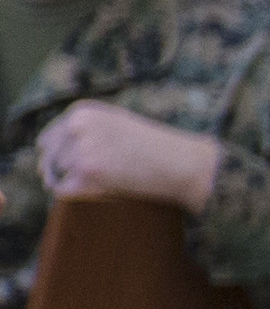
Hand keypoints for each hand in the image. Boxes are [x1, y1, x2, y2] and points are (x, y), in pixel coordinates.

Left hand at [33, 102, 224, 210]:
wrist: (183, 163)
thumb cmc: (154, 148)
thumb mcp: (117, 126)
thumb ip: (84, 133)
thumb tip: (46, 154)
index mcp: (82, 113)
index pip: (48, 139)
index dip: (57, 158)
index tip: (73, 171)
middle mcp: (78, 126)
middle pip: (48, 158)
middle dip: (60, 173)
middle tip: (86, 184)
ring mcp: (81, 149)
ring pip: (55, 175)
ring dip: (73, 184)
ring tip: (103, 185)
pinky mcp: (88, 172)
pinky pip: (63, 191)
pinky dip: (78, 195)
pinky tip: (102, 191)